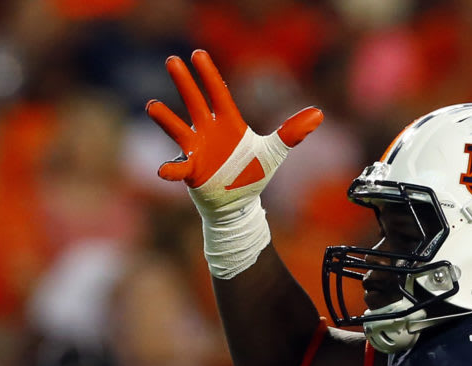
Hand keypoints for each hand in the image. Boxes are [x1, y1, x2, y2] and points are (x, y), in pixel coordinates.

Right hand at [145, 50, 321, 211]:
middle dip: (184, 82)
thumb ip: (292, 132)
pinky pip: (178, 168)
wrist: (239, 205)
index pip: (217, 93)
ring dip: (165, 119)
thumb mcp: (274, 152)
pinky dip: (171, 169)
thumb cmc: (252, 174)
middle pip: (194, 102)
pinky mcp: (191, 172)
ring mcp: (196, 150)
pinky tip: (163, 169)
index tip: (198, 54)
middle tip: (172, 61)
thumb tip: (319, 114)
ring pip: (178, 130)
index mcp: (227, 123)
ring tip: (152, 106)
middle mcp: (208, 131)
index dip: (208, 74)